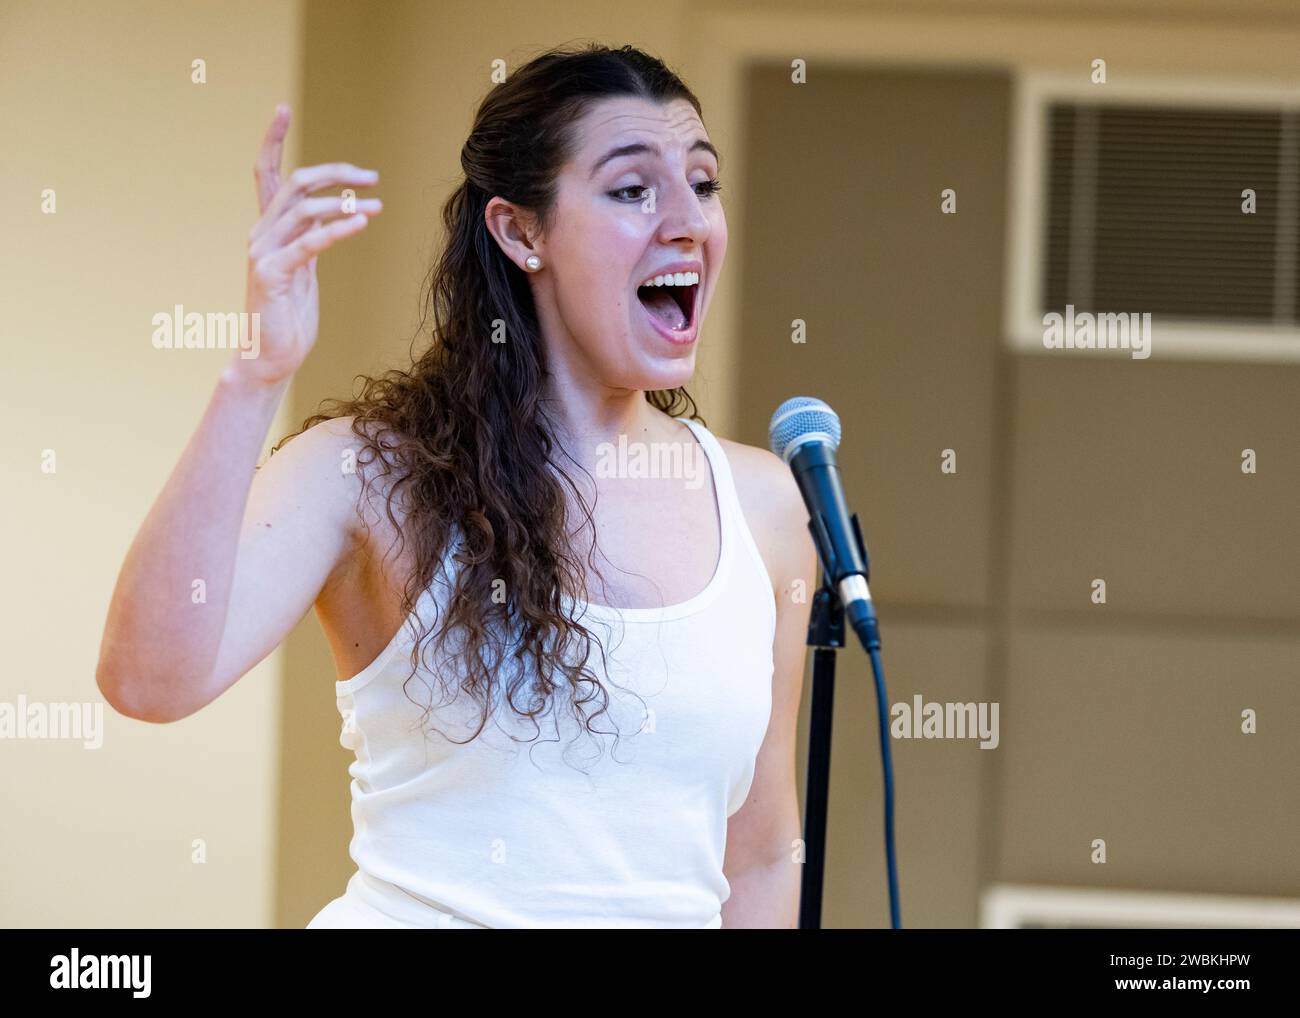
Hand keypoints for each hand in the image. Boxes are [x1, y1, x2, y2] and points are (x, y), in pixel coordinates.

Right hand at [237, 104, 381, 384]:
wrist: (270, 356)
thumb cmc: (289, 315)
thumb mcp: (303, 268)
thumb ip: (310, 238)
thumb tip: (336, 214)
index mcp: (267, 229)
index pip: (266, 173)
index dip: (273, 139)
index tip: (282, 108)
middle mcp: (260, 234)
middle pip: (295, 183)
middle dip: (335, 173)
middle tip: (372, 176)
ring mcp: (263, 253)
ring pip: (303, 209)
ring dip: (346, 203)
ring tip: (378, 205)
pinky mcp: (273, 275)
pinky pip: (309, 243)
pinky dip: (337, 228)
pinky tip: (362, 221)